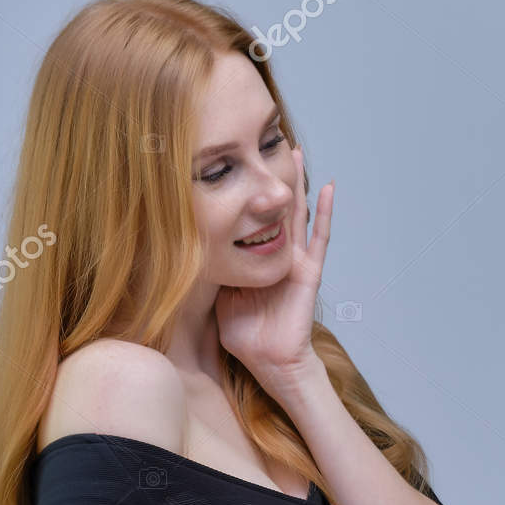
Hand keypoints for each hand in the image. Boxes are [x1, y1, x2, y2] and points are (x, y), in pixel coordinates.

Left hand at [215, 145, 331, 389]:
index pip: (249, 218)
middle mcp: (278, 254)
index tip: (231, 164)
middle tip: (264, 143)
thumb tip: (178, 253)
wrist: (270, 361)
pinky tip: (327, 188)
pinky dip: (324, 212)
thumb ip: (209, 272)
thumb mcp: (217, 294)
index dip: (244, 192)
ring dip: (296, 183)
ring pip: (296, 213)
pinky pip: (320, 238)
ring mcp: (296, 260)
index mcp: (257, 259)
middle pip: (273, 206)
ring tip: (295, 152)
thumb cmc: (246, 336)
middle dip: (269, 176)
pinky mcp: (308, 271)